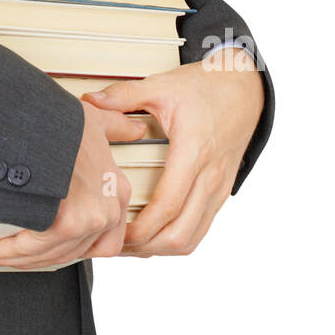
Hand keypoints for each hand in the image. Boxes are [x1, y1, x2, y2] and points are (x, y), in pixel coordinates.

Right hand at [0, 98, 146, 268]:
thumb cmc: (59, 118)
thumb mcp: (95, 119)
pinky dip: (5, 251)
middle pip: (72, 252)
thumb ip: (116, 127)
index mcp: (116, 190)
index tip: (47, 245)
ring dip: (15, 256)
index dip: (70, 246)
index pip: (103, 240)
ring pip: (50, 254)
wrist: (33, 114)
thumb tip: (133, 128)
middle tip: (10, 251)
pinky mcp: (65, 224)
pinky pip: (31, 249)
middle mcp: (107, 208)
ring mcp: (89, 218)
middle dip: (37, 254)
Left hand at [83, 47, 264, 257]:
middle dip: (144, 246)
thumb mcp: (162, 86)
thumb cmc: (207, 88)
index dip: (139, 228)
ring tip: (129, 243)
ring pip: (191, 239)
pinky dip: (174, 240)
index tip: (114, 231)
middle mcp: (210, 177)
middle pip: (179, 234)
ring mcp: (218, 189)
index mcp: (193, 153)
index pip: (167, 207)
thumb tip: (90, 102)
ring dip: (159, 248)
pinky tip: (152, 234)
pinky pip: (199, 230)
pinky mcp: (220, 193)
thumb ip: (124, 96)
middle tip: (114, 242)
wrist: (244, 88)